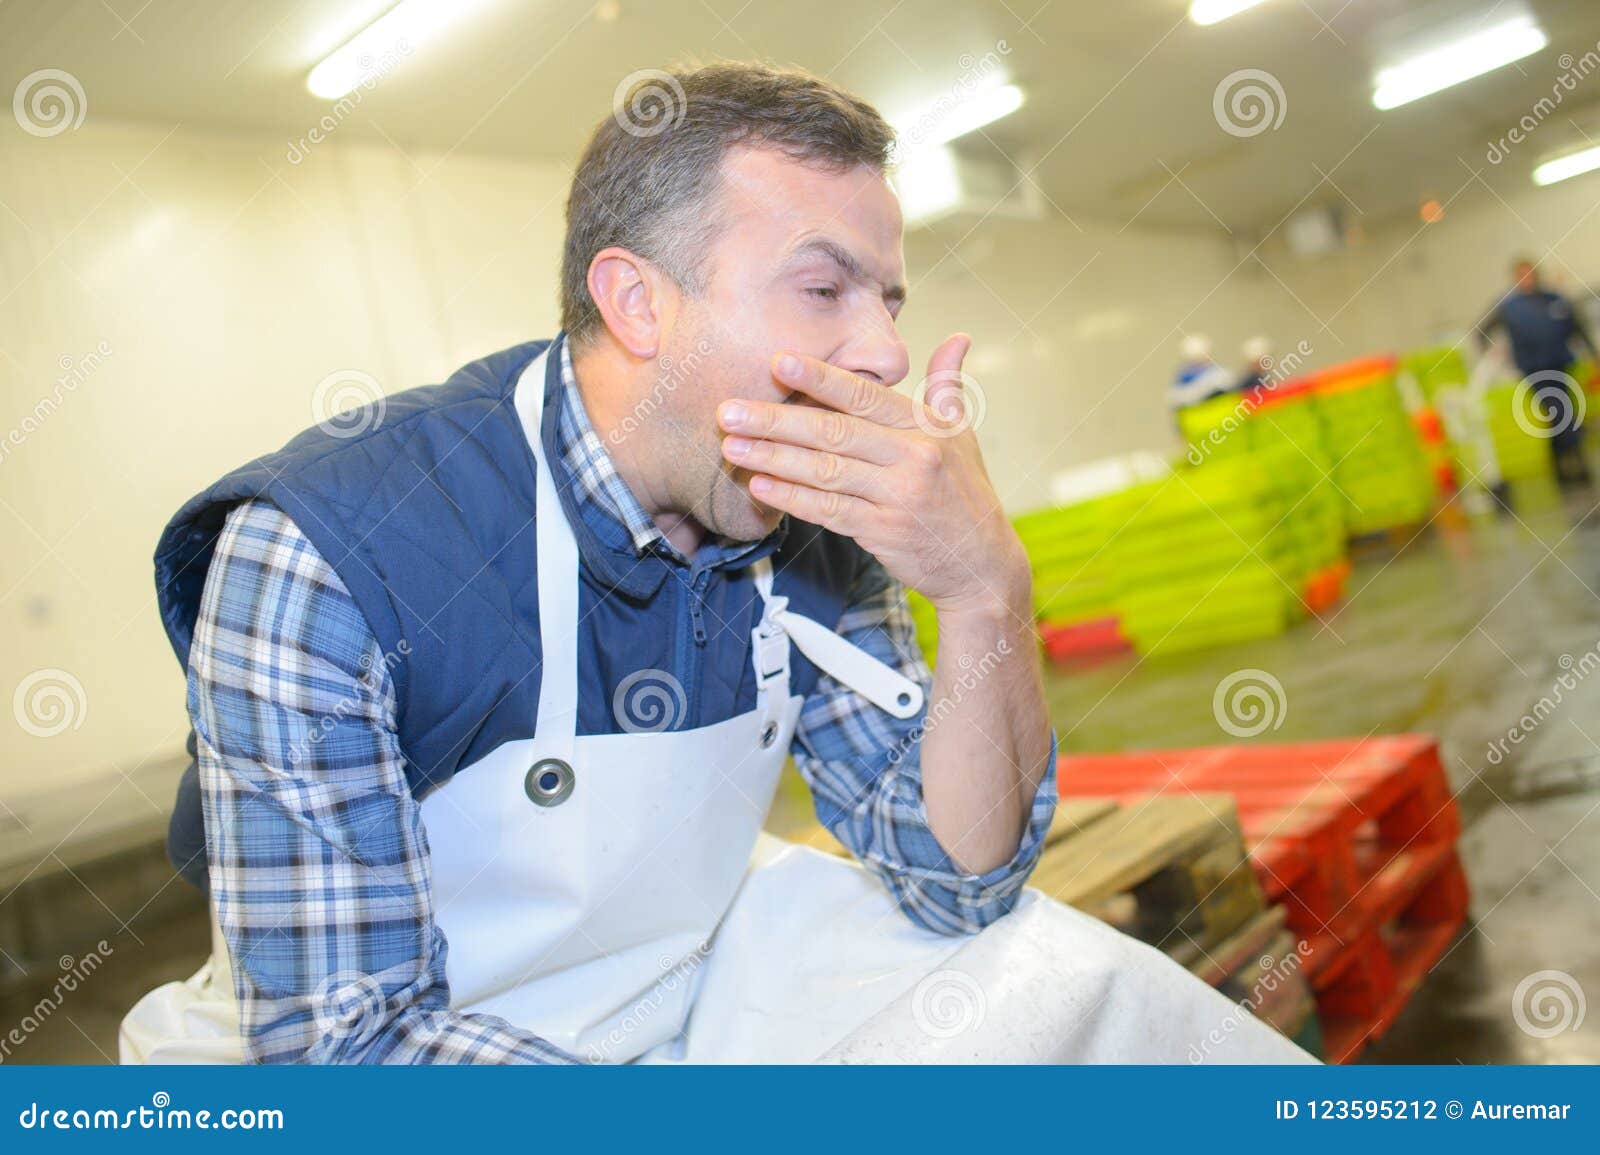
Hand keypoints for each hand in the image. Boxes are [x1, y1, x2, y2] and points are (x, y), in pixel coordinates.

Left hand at [717, 334, 1029, 619]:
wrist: (981, 564)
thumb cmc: (965, 492)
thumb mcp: (962, 434)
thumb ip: (947, 384)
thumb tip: (958, 337)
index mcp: (924, 428)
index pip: (865, 395)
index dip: (820, 377)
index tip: (778, 360)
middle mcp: (912, 458)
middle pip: (834, 432)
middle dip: (776, 420)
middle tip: (728, 409)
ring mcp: (897, 497)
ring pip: (825, 472)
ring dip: (773, 458)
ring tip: (732, 447)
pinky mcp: (883, 532)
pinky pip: (829, 511)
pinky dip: (792, 498)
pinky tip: (760, 486)